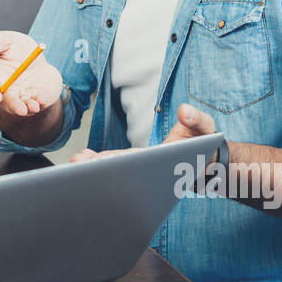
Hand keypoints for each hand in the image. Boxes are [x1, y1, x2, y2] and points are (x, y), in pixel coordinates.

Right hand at [0, 31, 62, 116]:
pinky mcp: (40, 99)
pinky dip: (42, 102)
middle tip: (20, 108)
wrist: (39, 55)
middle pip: (8, 104)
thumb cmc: (18, 49)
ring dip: (28, 108)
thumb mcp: (6, 40)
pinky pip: (41, 103)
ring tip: (33, 106)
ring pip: (24, 108)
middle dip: (14, 107)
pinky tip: (42, 99)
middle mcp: (9, 93)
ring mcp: (24, 98)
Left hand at [69, 104, 217, 163]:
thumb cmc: (203, 145)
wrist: (204, 161)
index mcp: (163, 163)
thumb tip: (184, 111)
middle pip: (121, 169)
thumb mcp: (206, 129)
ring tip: (76, 161)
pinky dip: (100, 161)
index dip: (118, 162)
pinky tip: (84, 159)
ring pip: (116, 169)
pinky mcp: (137, 166)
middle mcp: (149, 170)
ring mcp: (141, 169)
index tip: (100, 162)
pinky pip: (116, 164)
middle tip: (77, 164)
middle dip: (99, 167)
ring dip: (95, 166)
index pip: (137, 163)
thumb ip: (197, 120)